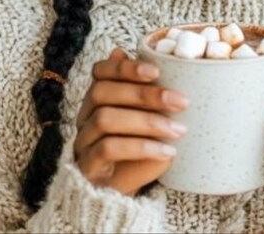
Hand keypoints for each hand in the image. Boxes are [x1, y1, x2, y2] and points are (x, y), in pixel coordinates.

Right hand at [74, 48, 188, 195]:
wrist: (123, 197)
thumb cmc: (139, 154)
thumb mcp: (150, 122)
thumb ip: (151, 98)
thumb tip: (165, 67)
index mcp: (97, 99)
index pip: (100, 72)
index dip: (125, 68)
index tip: (157, 71)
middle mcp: (84, 117)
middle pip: (102, 93)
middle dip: (144, 94)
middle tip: (180, 102)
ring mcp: (83, 141)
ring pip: (105, 119)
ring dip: (146, 121)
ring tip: (177, 130)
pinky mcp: (87, 166)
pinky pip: (108, 149)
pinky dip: (140, 147)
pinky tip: (167, 151)